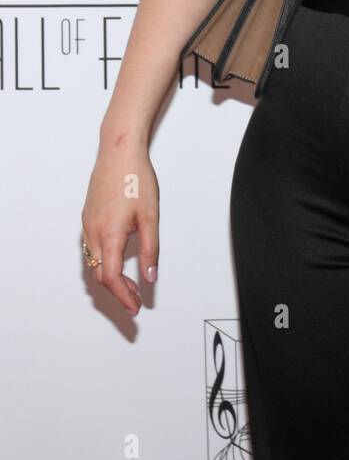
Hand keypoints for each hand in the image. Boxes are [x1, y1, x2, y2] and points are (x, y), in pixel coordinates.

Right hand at [81, 144, 159, 316]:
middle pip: (100, 274)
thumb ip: (150, 249)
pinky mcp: (88, 217)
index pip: (111, 278)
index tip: (135, 307)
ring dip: (110, 277)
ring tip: (131, 284)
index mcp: (109, 234)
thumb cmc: (136, 179)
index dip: (123, 297)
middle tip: (136, 300)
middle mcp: (93, 232)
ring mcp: (87, 224)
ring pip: (93, 263)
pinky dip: (104, 262)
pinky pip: (92, 248)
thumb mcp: (150, 217)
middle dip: (118, 291)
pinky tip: (119, 260)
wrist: (119, 151)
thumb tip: (150, 276)